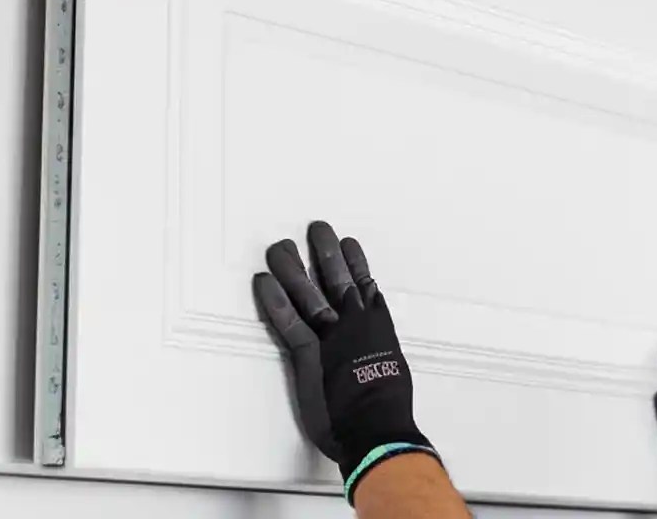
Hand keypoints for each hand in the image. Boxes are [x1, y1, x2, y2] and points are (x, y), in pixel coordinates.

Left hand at [253, 220, 435, 499]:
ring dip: (294, 266)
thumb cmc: (388, 408)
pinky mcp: (306, 354)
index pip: (365, 285)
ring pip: (309, 291)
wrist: (377, 426)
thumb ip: (380, 360)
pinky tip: (263, 281)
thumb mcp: (393, 375)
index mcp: (377, 328)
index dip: (355, 262)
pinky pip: (287, 321)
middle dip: (325, 251)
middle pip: (336, 278)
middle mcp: (354, 323)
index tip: (349, 244)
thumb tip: (377, 363)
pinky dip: (274, 301)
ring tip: (283, 246)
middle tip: (316, 229)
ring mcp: (330, 336)